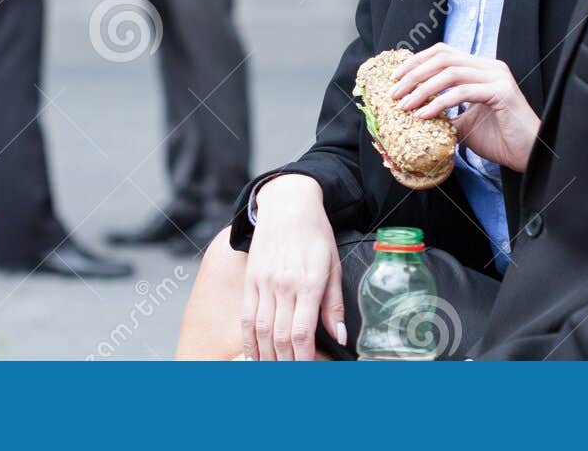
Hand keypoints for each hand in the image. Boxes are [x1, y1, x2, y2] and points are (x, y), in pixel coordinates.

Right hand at [241, 174, 346, 360]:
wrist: (287, 204)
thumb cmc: (315, 234)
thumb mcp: (334, 264)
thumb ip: (334, 304)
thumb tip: (341, 337)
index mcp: (308, 282)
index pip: (302, 333)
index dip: (303, 361)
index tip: (307, 376)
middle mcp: (283, 285)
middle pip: (281, 337)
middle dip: (285, 366)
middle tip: (290, 383)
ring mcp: (263, 283)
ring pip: (261, 331)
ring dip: (266, 359)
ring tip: (273, 376)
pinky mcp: (250, 281)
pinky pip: (246, 317)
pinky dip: (249, 341)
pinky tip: (253, 357)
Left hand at [391, 43, 540, 172]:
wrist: (527, 155)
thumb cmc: (499, 140)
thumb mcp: (464, 123)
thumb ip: (445, 113)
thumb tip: (414, 114)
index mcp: (482, 68)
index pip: (443, 53)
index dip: (416, 61)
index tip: (395, 79)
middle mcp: (490, 67)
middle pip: (443, 58)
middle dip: (414, 73)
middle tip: (394, 93)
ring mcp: (497, 77)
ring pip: (450, 72)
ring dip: (422, 89)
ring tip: (404, 105)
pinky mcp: (501, 92)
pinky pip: (462, 92)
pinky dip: (438, 103)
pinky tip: (424, 115)